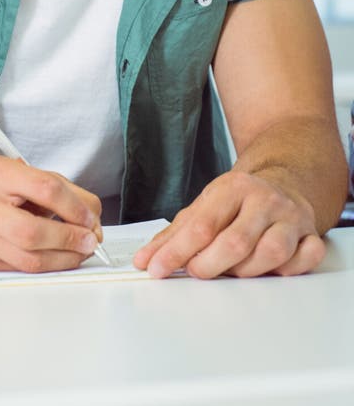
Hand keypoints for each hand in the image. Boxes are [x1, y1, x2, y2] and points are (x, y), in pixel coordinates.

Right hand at [0, 154, 102, 272]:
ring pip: (28, 258)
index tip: (91, 218)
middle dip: (69, 238)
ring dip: (64, 258)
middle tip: (90, 240)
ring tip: (81, 251)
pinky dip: (49, 266)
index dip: (75, 207)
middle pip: (32, 231)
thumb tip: (93, 219)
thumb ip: (63, 191)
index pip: (45, 188)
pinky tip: (62, 258)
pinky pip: (22, 269)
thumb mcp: (27, 176)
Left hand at [133, 169, 325, 278]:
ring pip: (271, 253)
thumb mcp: (203, 207)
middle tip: (196, 273)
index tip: (157, 269)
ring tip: (232, 269)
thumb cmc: (238, 202)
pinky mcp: (311, 233)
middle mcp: (263, 200)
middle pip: (235, 242)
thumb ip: (173, 235)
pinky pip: (306, 258)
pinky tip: (273, 268)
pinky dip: (290, 269)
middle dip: (209, 266)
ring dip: (246, 272)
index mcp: (232, 188)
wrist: (282, 182)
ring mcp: (289, 217)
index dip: (176, 252)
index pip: (201, 225)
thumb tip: (144, 260)